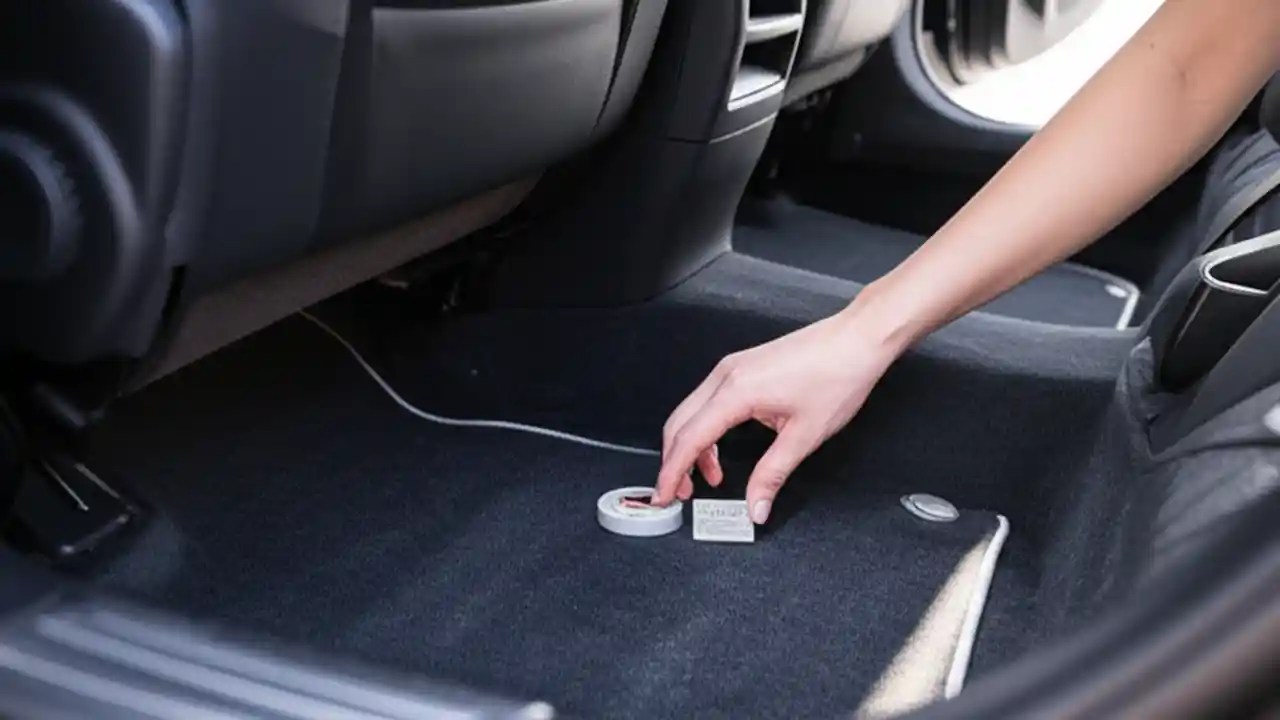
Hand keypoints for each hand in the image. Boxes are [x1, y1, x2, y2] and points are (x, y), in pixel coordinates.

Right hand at [652, 309, 901, 523]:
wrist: (858, 339)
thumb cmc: (838, 374)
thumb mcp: (804, 436)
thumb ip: (772, 475)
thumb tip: (756, 505)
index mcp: (736, 392)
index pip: (689, 439)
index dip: (672, 472)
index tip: (664, 496)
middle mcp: (726, 375)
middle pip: (679, 424)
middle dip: (674, 462)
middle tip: (678, 493)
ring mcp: (732, 368)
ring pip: (691, 412)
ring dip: (690, 446)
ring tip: (705, 477)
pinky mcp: (742, 367)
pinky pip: (708, 401)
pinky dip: (705, 429)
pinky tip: (720, 449)